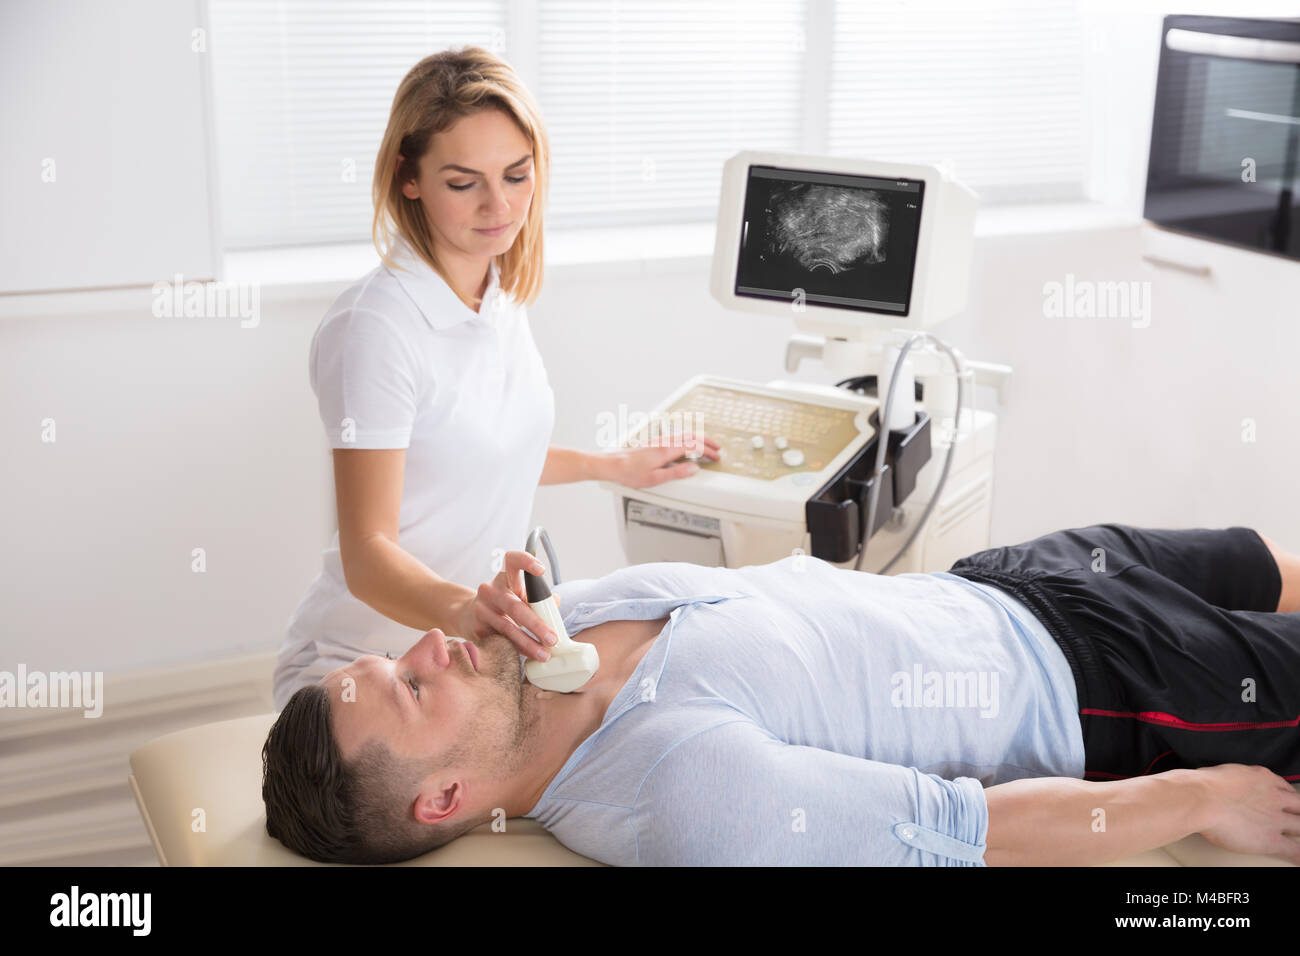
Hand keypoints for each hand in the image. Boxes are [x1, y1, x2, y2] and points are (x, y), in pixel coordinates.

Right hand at [450, 550, 558, 661]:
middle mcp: (491, 590)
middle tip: (553, 639)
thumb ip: (537, 597)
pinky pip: (500, 640)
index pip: (512, 561)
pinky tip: (528, 656)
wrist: (466, 615)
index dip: (526, 562)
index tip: (541, 571)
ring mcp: (481, 609)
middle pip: (515, 606)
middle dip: (536, 624)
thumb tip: (554, 602)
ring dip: (528, 643)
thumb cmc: (502, 604)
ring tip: (544, 654)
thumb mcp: (517, 595)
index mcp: (504, 577)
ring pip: (508, 628)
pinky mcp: (477, 628)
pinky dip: (516, 650)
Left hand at [604, 432, 720, 488]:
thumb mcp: (655, 478)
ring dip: (699, 439)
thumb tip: (694, 469)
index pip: (694, 446)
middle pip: (692, 436)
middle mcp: (664, 442)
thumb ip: (676, 473)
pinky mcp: (655, 442)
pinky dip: (689, 439)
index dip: (708, 451)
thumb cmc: (630, 472)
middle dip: (707, 441)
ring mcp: (659, 441)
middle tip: (718, 448)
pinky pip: (677, 436)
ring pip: (685, 434)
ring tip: (707, 445)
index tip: (716, 456)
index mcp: (667, 450)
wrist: (612, 464)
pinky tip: (688, 444)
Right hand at [1195, 764, 1299, 862]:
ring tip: (1297, 835)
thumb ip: (1232, 780)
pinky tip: (1299, 858)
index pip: (1284, 787)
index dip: (1287, 796)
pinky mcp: (1270, 840)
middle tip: (1295, 818)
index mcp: (1262, 778)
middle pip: (1299, 806)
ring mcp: (1275, 819)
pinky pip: (1294, 850)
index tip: (1285, 800)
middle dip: (1298, 812)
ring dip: (1299, 830)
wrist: (1200, 800)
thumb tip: (1223, 783)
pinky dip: (1298, 855)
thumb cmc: (1201, 785)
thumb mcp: (1221, 773)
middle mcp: (1273, 797)